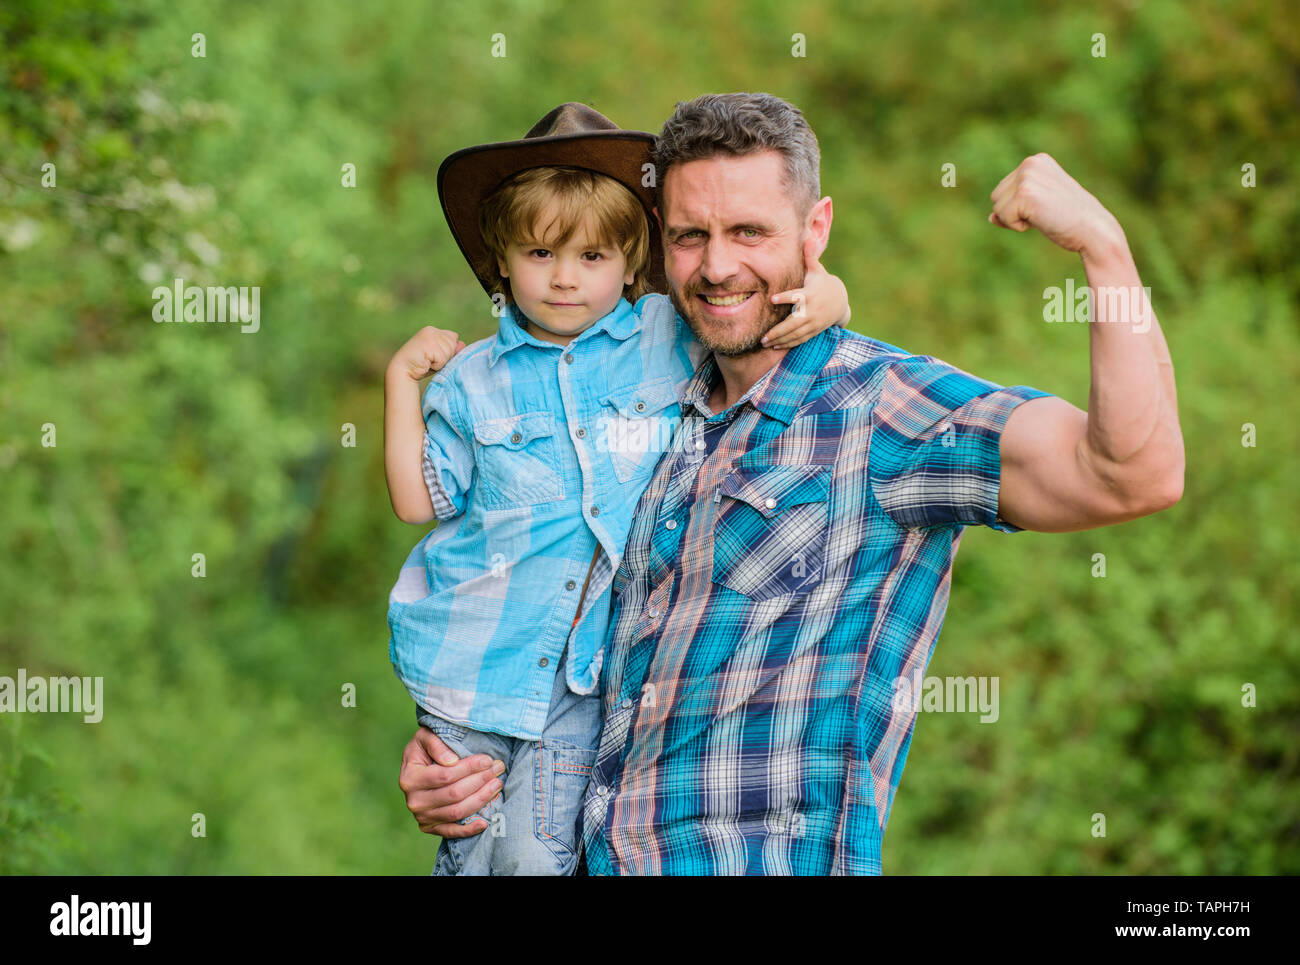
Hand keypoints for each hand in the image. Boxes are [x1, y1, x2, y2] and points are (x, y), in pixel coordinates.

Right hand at [389, 326, 466, 382]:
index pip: (454, 337)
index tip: (435, 356)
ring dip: (441, 361)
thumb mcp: (439, 357)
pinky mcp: (428, 344)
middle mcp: (431, 330)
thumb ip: (451, 350)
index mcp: (433, 330)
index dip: (449, 350)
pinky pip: (443, 358)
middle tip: (430, 360)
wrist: (403, 371)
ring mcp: (429, 336)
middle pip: (453, 344)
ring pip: (449, 351)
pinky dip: (437, 365)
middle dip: (446, 356)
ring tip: (428, 362)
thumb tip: (463, 344)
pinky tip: (426, 364)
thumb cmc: (421, 366)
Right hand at [397, 727, 503, 836]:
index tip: (488, 759)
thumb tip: (452, 760)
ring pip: (457, 812)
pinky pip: (451, 832)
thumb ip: (436, 744)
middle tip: (498, 768)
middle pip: (454, 794)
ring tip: (497, 784)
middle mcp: (414, 801)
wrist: (416, 767)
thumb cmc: (425, 748)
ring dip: (481, 799)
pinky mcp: (430, 827)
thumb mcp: (425, 737)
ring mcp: (422, 817)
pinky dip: (468, 830)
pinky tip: (484, 823)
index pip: (446, 775)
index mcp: (410, 778)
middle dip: (480, 781)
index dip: (469, 768)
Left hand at [763, 235, 849, 348]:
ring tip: (764, 343)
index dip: (786, 297)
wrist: (839, 301)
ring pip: (796, 333)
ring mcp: (814, 322)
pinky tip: (775, 346)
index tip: (773, 298)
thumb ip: (809, 257)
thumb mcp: (816, 270)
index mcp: (810, 293)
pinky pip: (800, 339)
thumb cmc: (822, 282)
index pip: (797, 296)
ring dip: (780, 340)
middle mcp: (812, 310)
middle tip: (763, 337)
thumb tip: (808, 237)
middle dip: (778, 330)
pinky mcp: (814, 330)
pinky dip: (788, 343)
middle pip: (794, 322)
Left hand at [987, 153, 1123, 256]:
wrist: (1093, 229)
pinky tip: (1041, 220)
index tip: (1046, 207)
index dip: (1018, 207)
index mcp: (1036, 160)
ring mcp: (1027, 176)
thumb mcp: (1039, 206)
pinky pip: (1002, 217)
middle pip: (996, 197)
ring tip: (1044, 215)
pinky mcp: (1024, 193)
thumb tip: (991, 217)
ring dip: (1016, 220)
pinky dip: (1018, 226)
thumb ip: (1015, 205)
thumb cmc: (1069, 220)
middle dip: (1014, 212)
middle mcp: (1030, 162)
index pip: (1004, 189)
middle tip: (1045, 213)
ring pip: (997, 208)